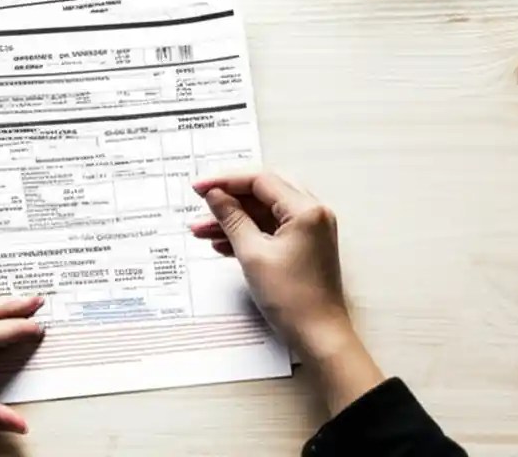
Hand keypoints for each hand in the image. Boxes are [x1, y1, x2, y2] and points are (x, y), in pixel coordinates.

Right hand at [189, 172, 382, 414]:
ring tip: (202, 230)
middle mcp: (312, 214)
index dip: (225, 180)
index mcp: (306, 210)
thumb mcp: (252, 254)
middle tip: (202, 201)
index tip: (199, 187)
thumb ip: (232, 218)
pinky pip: (270, 229)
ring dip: (234, 219)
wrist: (318, 336)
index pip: (260, 180)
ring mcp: (309, 230)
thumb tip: (215, 195)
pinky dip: (247, 233)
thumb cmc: (293, 299)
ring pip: (264, 212)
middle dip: (229, 198)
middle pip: (263, 192)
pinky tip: (221, 244)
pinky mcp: (303, 246)